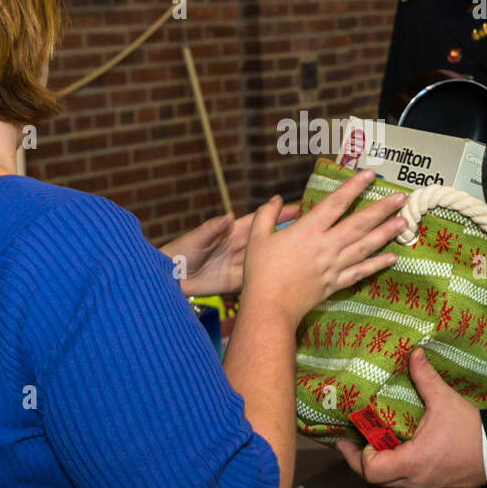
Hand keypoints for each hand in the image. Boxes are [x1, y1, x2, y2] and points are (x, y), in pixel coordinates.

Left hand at [161, 203, 299, 296]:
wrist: (172, 278)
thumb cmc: (182, 252)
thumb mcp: (196, 240)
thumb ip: (212, 229)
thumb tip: (229, 216)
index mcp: (233, 232)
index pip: (261, 220)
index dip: (279, 213)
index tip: (299, 206)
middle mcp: (242, 247)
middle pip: (271, 239)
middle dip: (290, 233)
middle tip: (314, 230)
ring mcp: (242, 265)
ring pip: (268, 259)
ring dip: (286, 256)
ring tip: (309, 254)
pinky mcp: (238, 282)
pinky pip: (259, 279)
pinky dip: (274, 278)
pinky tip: (292, 279)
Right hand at [241, 169, 406, 327]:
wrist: (268, 308)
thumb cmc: (260, 273)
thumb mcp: (256, 238)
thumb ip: (266, 215)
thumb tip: (276, 198)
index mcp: (307, 231)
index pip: (336, 203)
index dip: (353, 187)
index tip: (369, 174)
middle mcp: (325, 246)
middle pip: (359, 223)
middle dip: (382, 209)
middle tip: (401, 198)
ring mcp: (333, 266)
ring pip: (365, 247)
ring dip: (386, 233)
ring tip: (403, 222)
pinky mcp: (335, 284)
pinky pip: (360, 272)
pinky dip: (377, 265)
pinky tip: (392, 258)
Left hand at [336, 347, 485, 487]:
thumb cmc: (471, 429)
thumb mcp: (444, 400)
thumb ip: (425, 377)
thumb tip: (414, 352)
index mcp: (413, 462)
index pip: (372, 471)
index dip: (361, 456)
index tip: (360, 439)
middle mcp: (416, 483)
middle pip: (377, 481)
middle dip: (364, 463)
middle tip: (355, 444)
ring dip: (383, 471)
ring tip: (377, 449)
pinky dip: (400, 477)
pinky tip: (402, 459)